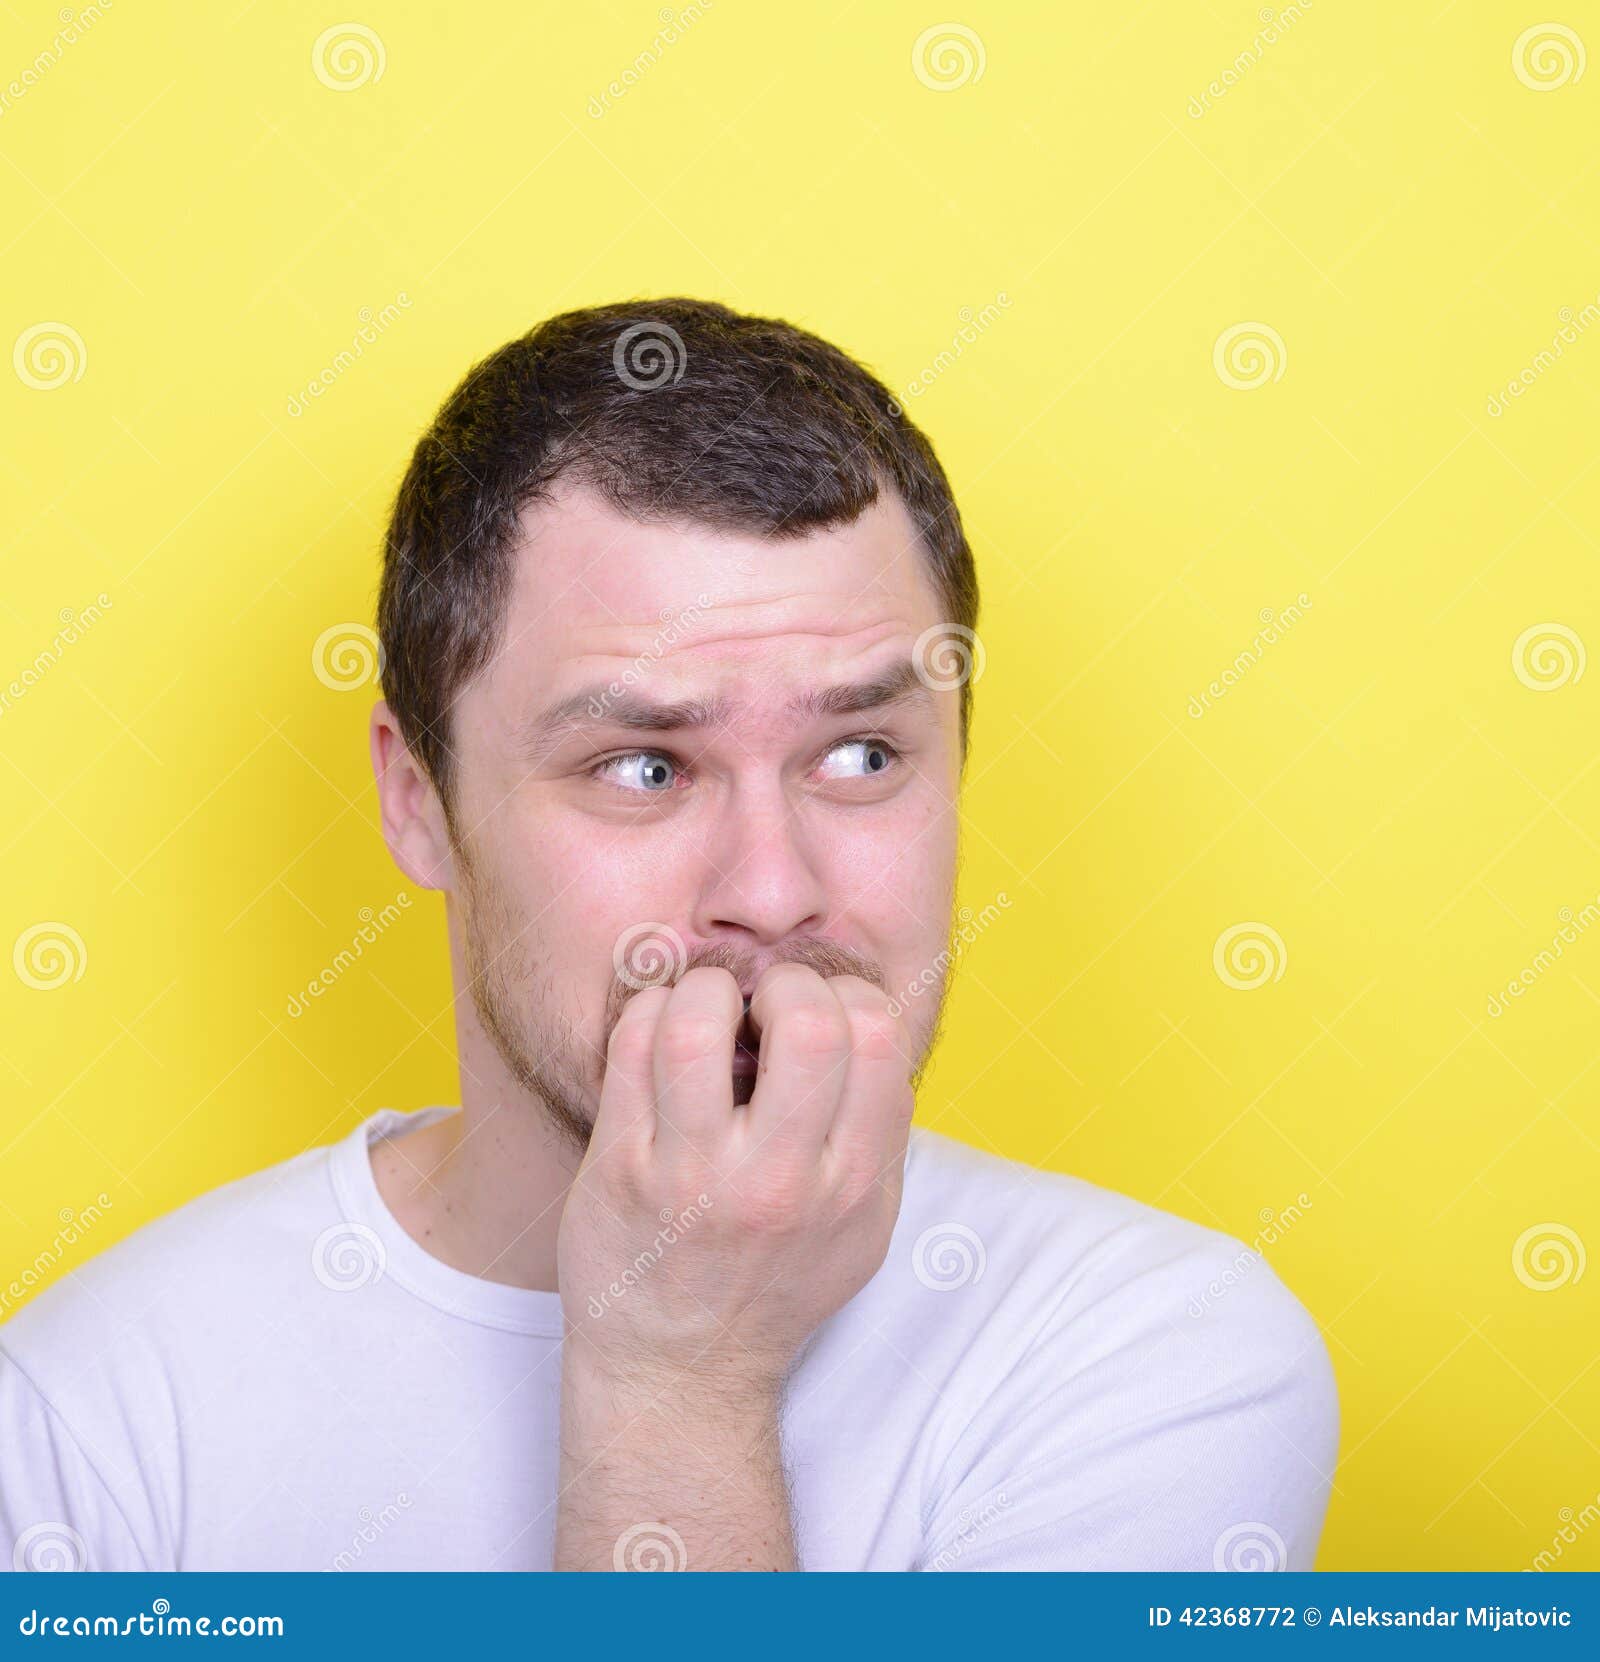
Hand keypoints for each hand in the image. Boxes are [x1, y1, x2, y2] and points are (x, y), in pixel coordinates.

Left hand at [557, 961, 916, 1397]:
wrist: (679, 1373)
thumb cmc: (774, 1283)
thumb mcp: (862, 1228)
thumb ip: (880, 1137)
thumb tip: (871, 1031)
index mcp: (848, 1184)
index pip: (875, 1037)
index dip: (848, 996)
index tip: (819, 1015)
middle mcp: (775, 1180)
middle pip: (806, 1020)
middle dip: (786, 982)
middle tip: (764, 1007)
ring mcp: (690, 1176)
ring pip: (695, 1024)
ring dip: (704, 990)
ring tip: (705, 1013)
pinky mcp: (619, 1170)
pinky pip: (629, 1048)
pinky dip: (648, 1010)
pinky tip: (659, 1031)